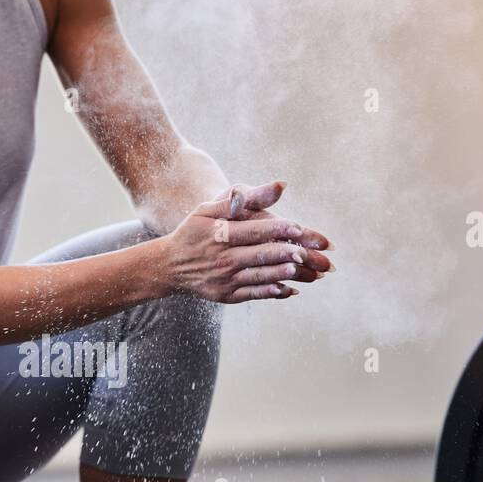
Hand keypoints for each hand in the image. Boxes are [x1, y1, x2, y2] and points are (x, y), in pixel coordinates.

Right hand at [162, 182, 332, 302]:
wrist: (170, 266)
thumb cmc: (194, 231)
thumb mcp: (208, 209)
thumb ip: (241, 199)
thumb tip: (279, 186)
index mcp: (219, 234)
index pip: (255, 230)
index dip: (278, 229)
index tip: (299, 228)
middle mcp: (223, 257)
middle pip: (261, 254)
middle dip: (289, 254)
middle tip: (312, 253)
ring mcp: (225, 279)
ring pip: (260, 276)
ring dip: (285, 274)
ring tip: (307, 271)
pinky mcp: (227, 295)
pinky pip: (253, 294)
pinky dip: (272, 292)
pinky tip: (291, 289)